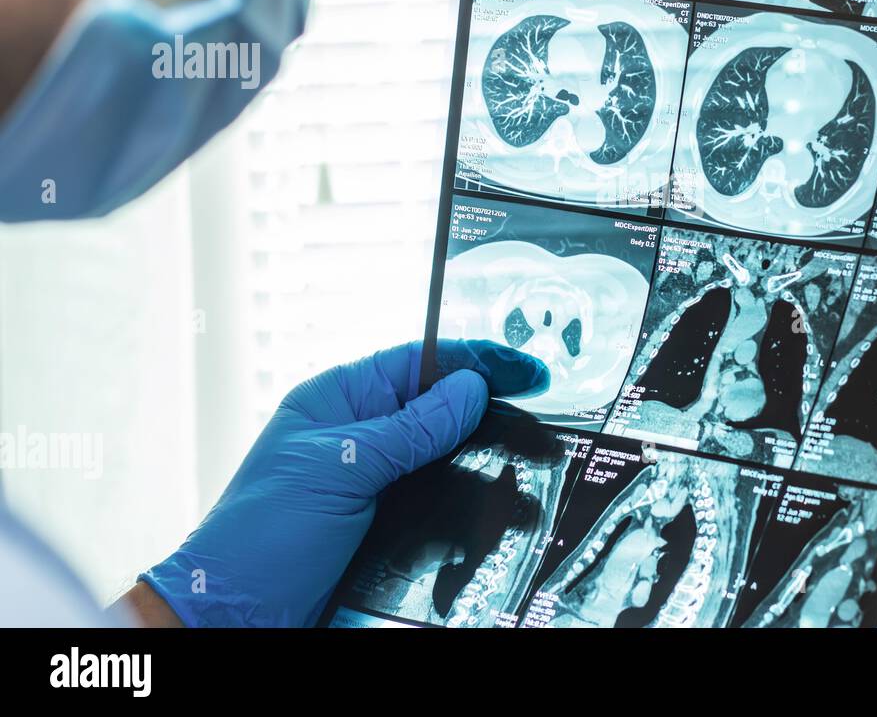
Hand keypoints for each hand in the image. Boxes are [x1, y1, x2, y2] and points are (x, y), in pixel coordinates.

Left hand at [135, 339, 546, 626]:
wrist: (234, 619)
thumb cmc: (258, 537)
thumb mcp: (340, 469)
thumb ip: (410, 429)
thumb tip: (471, 389)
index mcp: (338, 401)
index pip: (417, 363)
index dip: (474, 361)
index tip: (526, 369)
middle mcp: (358, 437)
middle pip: (438, 411)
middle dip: (488, 415)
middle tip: (540, 422)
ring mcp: (372, 484)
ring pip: (443, 461)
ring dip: (483, 466)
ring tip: (528, 470)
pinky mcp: (383, 529)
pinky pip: (437, 508)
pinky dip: (467, 511)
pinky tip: (495, 513)